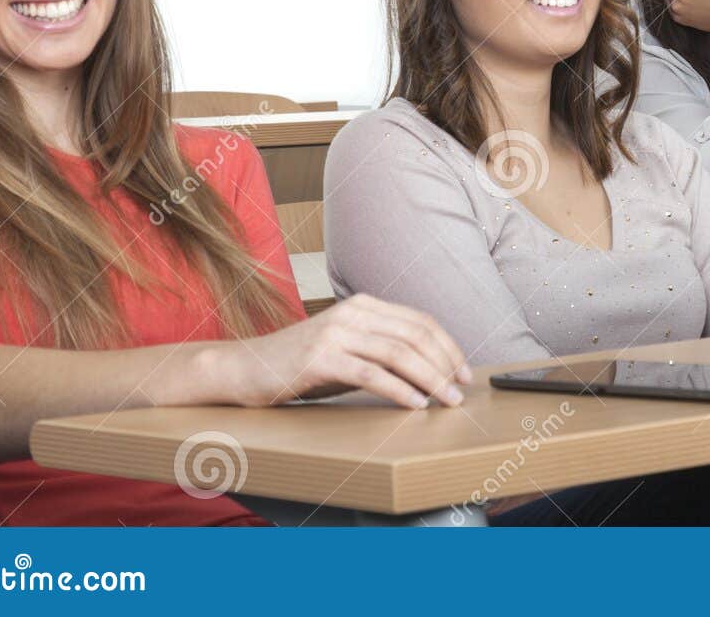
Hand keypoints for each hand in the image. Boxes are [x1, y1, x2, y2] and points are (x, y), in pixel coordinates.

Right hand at [216, 294, 472, 408]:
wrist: (245, 369)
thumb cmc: (300, 365)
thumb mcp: (347, 350)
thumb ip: (381, 351)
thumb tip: (429, 372)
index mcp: (363, 305)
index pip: (420, 321)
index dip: (448, 347)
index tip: (464, 373)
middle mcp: (352, 313)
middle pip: (415, 336)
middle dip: (445, 364)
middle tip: (461, 391)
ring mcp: (336, 333)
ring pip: (398, 353)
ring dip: (430, 379)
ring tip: (446, 401)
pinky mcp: (321, 358)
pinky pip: (371, 373)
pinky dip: (399, 389)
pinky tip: (415, 404)